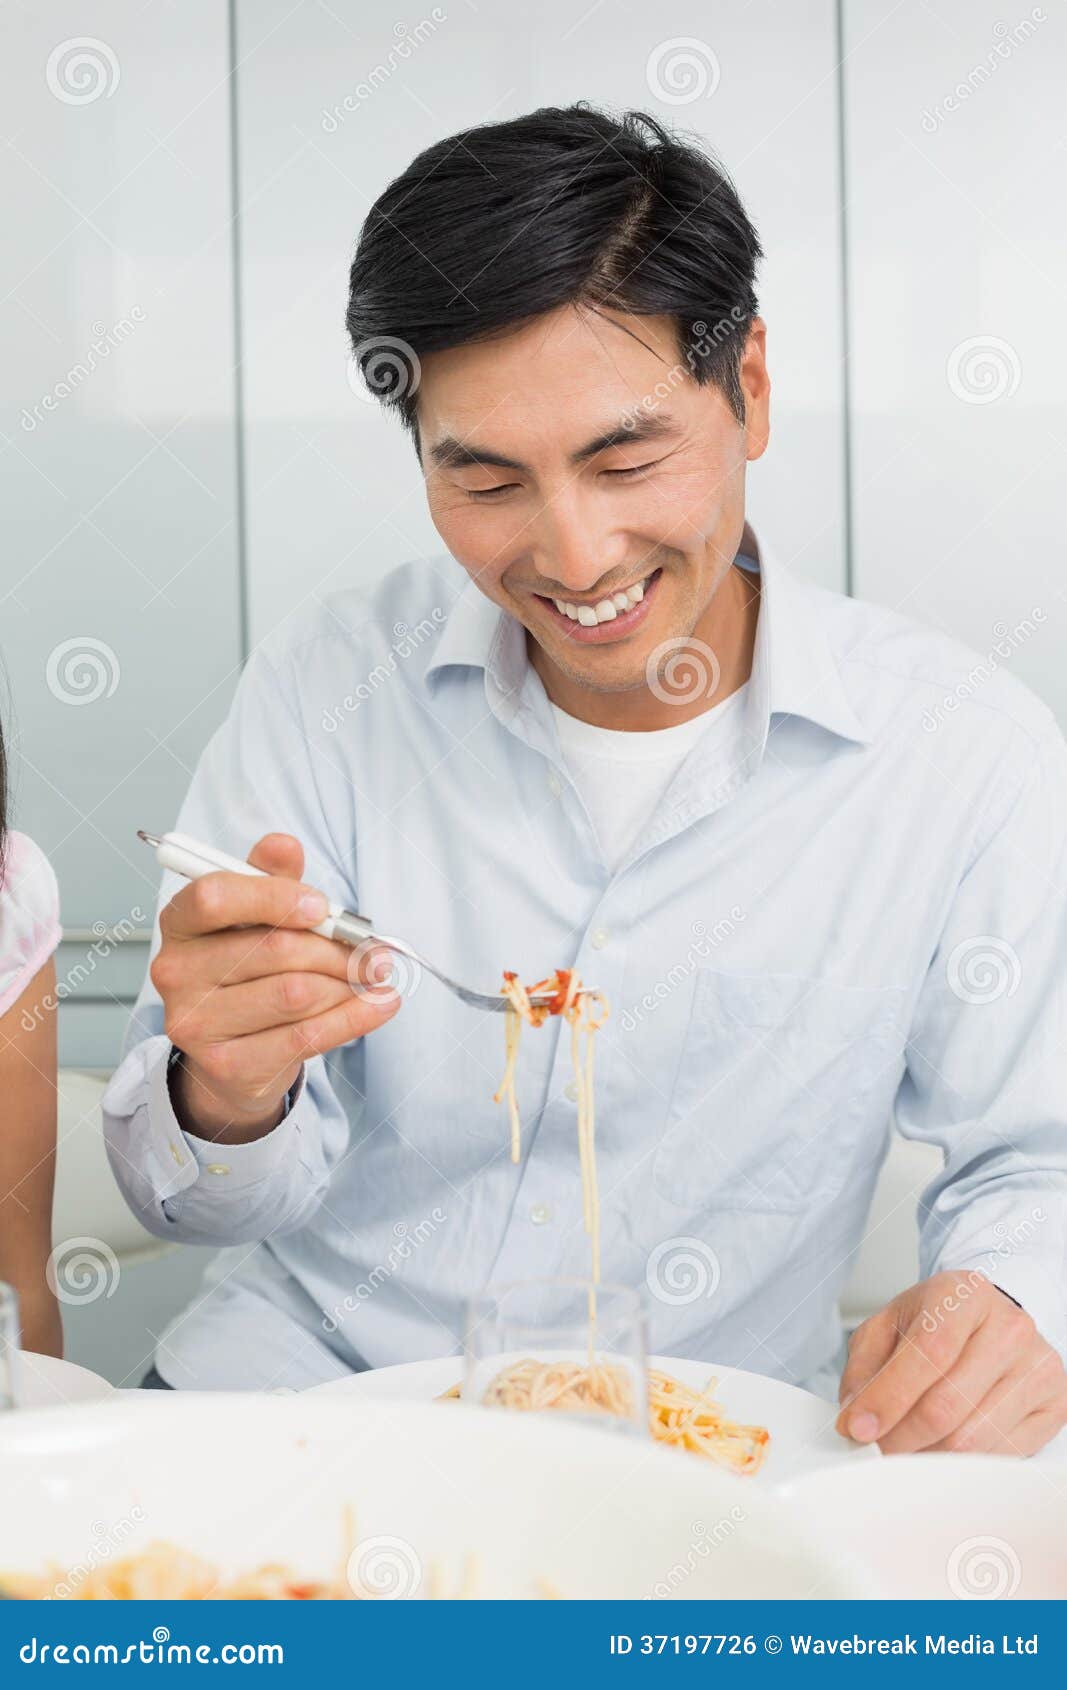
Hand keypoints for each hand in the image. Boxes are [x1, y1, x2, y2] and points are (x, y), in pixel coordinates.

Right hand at [151, 832, 399, 1140]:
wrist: (232, 1054)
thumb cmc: (248, 969)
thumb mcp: (255, 915)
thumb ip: (270, 877)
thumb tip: (283, 844)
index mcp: (180, 922)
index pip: (216, 897)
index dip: (277, 897)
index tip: (323, 907)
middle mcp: (176, 972)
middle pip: (274, 949)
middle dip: (337, 949)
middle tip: (374, 953)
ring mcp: (196, 1023)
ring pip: (296, 993)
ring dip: (347, 984)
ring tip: (369, 978)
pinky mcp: (226, 1065)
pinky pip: (306, 1036)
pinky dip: (354, 1017)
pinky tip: (380, 1005)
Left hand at [836, 1270, 1066, 1455]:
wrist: (991, 1319)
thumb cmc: (938, 1322)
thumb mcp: (889, 1325)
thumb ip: (865, 1368)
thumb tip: (855, 1418)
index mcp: (965, 1295)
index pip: (928, 1353)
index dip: (888, 1397)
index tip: (857, 1428)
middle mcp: (1010, 1327)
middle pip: (948, 1404)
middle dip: (900, 1437)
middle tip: (876, 1447)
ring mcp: (1039, 1366)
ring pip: (973, 1439)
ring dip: (928, 1454)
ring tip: (908, 1445)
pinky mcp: (1057, 1404)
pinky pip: (1002, 1455)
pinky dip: (963, 1463)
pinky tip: (944, 1446)